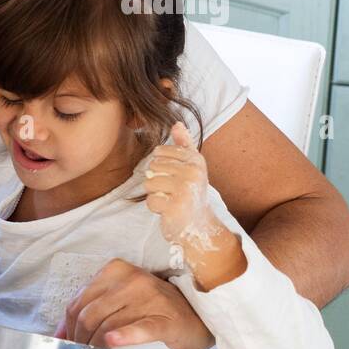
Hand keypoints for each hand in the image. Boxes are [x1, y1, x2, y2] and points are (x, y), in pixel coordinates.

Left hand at [55, 258, 215, 348]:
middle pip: (90, 313)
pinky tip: (112, 342)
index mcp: (115, 270)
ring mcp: (151, 298)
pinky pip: (140, 328)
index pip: (79, 300)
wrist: (196, 317)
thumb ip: (91, 309)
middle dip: (79, 338)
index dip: (68, 325)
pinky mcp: (166, 320)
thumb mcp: (119, 300)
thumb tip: (59, 333)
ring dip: (95, 344)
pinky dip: (124, 336)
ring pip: (109, 324)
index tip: (65, 342)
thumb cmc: (152, 309)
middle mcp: (132, 279)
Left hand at [143, 121, 246, 290]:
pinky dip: (155, 207)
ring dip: (155, 194)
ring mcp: (185, 189)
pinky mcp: (176, 206)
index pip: (159, 152)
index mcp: (195, 160)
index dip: (160, 166)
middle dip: (156, 181)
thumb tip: (177, 123)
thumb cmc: (190, 193)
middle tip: (172, 191)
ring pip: (149, 183)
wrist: (199, 225)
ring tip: (171, 200)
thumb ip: (184, 145)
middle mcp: (193, 172)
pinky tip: (169, 210)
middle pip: (152, 167)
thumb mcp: (191, 166)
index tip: (174, 177)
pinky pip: (150, 200)